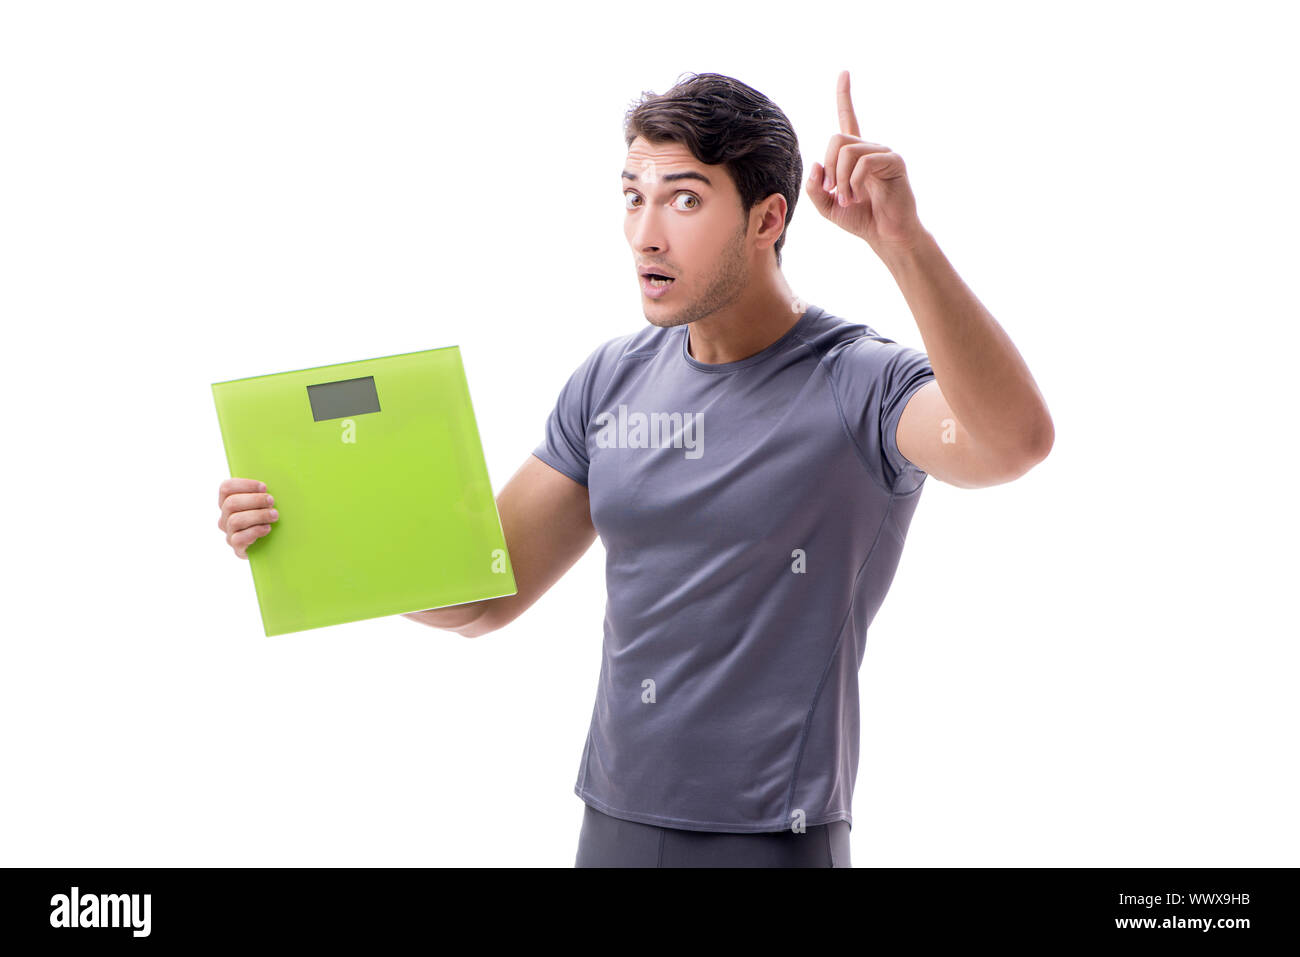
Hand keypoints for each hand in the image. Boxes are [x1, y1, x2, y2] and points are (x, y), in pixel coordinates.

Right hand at [217, 477, 277, 558]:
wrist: (276, 544)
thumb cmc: (271, 516)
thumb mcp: (266, 501)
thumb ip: (263, 491)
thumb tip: (272, 482)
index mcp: (228, 501)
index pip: (226, 487)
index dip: (244, 485)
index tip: (264, 487)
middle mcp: (225, 517)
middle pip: (231, 503)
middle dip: (254, 500)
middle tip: (271, 501)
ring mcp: (230, 533)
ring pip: (235, 520)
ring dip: (257, 515)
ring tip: (274, 515)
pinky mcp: (237, 548)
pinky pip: (238, 539)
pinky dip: (254, 531)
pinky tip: (267, 528)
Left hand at [805, 70, 924, 253]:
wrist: (886, 236)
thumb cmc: (861, 219)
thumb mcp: (827, 206)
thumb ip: (815, 188)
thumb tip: (817, 164)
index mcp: (854, 154)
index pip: (848, 118)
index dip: (844, 96)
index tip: (844, 72)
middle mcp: (869, 148)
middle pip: (836, 138)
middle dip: (829, 167)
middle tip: (834, 191)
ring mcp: (883, 153)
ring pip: (847, 150)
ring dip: (841, 179)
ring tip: (846, 199)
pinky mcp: (893, 161)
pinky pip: (864, 161)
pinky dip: (853, 182)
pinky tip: (856, 197)